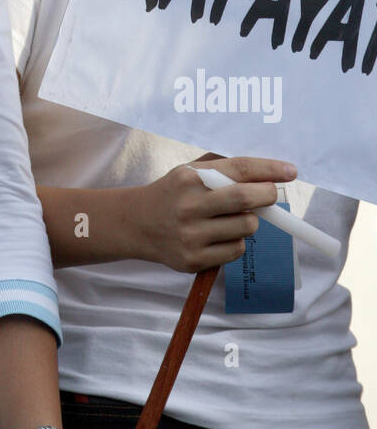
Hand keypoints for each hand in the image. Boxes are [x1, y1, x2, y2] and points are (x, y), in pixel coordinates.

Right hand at [131, 154, 296, 273]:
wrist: (137, 224)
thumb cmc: (173, 194)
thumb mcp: (189, 172)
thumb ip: (223, 171)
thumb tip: (269, 176)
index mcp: (190, 177)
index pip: (238, 169)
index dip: (268, 170)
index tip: (291, 171)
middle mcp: (189, 205)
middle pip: (245, 199)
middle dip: (267, 195)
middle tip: (269, 195)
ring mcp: (191, 235)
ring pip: (246, 227)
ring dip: (249, 221)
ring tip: (232, 218)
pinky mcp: (194, 259)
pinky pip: (236, 250)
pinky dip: (237, 242)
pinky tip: (220, 236)